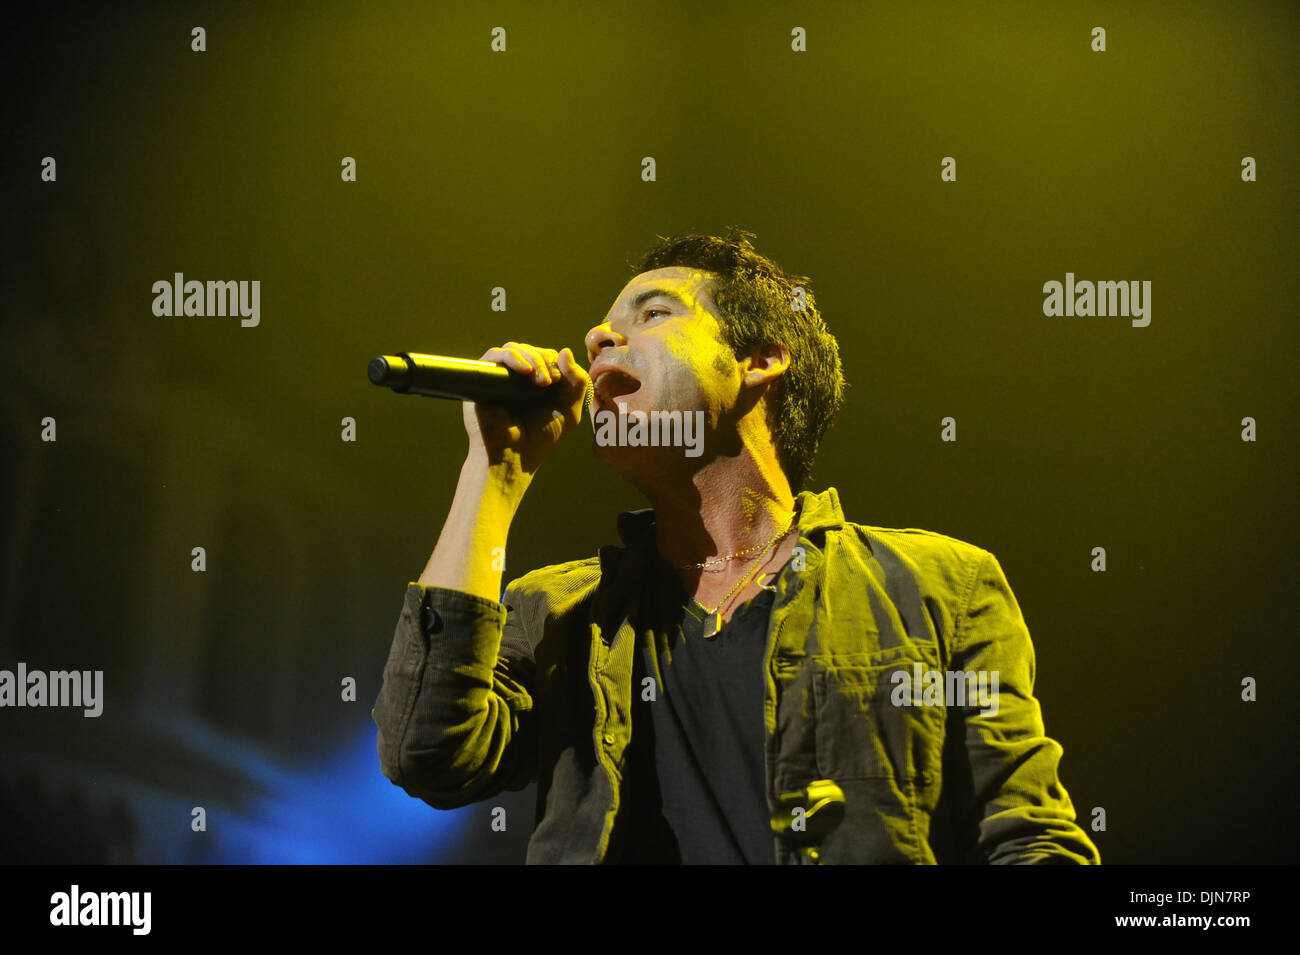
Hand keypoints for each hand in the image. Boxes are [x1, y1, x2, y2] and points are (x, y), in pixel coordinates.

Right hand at [462, 341, 590, 479]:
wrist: (514, 458)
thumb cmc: (539, 439)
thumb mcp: (569, 411)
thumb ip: (576, 382)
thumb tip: (565, 351)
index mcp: (536, 383)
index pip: (546, 356)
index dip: (556, 362)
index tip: (560, 380)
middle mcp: (516, 378)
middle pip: (531, 350)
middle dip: (545, 360)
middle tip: (549, 382)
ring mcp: (499, 377)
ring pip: (514, 348)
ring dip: (532, 358)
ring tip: (541, 381)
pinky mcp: (482, 380)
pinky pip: (494, 355)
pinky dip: (511, 357)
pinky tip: (525, 370)